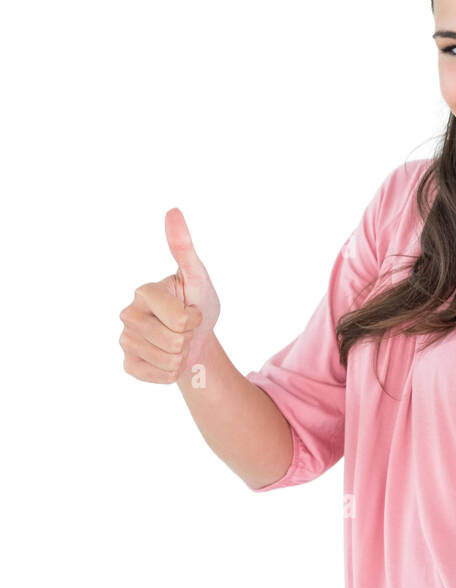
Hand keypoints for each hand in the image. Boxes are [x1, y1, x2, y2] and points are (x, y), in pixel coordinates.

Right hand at [119, 208, 220, 383]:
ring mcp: (125, 340)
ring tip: (178, 343)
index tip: (192, 309)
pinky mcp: (128, 365)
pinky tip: (167, 360)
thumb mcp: (198, 277)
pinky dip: (172, 372)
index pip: (182, 319)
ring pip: (169, 360)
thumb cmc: (199, 304)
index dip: (196, 319)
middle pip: (174, 341)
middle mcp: (128, 314)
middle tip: (185, 329)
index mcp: (144, 291)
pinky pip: (160, 376)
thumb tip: (173, 211)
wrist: (197, 339)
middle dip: (189, 338)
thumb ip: (184, 248)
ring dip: (182, 356)